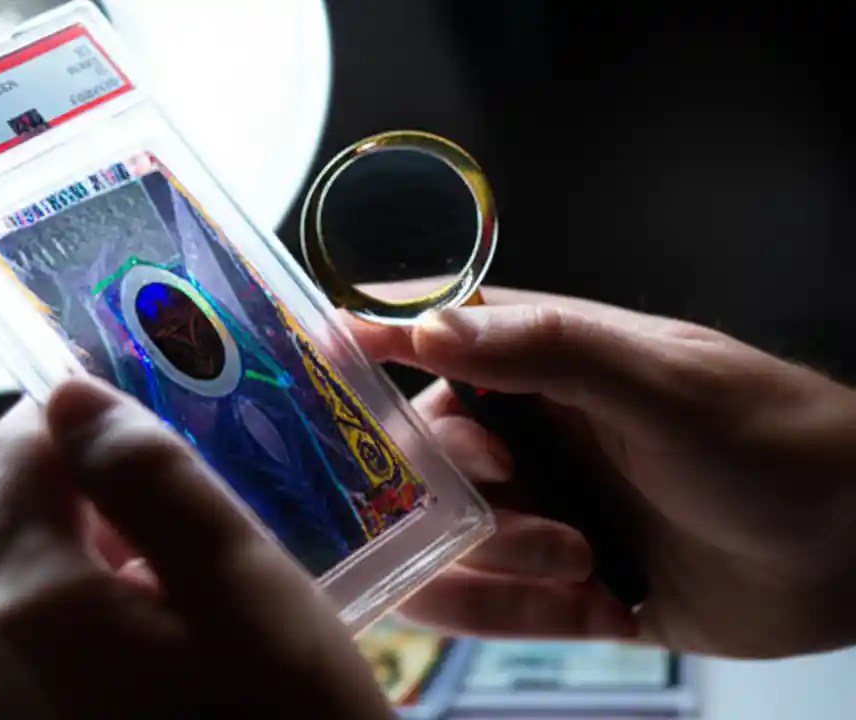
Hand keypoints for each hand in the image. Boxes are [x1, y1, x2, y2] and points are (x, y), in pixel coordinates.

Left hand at [0, 378, 392, 719]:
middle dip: (117, 500)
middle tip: (215, 489)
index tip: (150, 396)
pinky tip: (201, 651)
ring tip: (221, 574)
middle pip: (36, 535)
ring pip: (56, 606)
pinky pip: (67, 671)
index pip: (18, 454)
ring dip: (127, 572)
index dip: (79, 409)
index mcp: (33, 609)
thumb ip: (154, 479)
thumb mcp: (245, 590)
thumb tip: (71, 393)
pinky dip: (123, 639)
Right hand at [349, 286, 855, 658]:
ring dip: (492, 560)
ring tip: (574, 563)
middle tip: (511, 493)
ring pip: (458, 539)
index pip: (439, 343)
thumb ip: (546, 348)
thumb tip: (427, 326)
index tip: (317, 361)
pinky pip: (498, 608)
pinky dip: (505, 614)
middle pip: (432, 459)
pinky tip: (559, 607)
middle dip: (454, 487)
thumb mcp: (660, 383)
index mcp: (551, 363)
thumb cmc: (771, 441)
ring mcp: (551, 511)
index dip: (376, 351)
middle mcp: (540, 434)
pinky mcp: (572, 587)